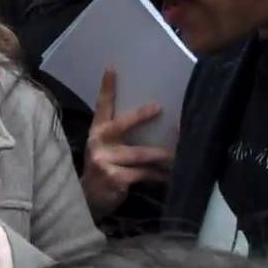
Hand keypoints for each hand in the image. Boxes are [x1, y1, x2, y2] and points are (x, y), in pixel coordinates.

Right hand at [82, 69, 174, 218]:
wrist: (89, 200)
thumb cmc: (105, 168)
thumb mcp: (106, 148)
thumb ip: (121, 136)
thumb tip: (158, 123)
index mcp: (97, 131)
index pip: (102, 106)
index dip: (107, 87)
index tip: (112, 68)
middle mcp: (98, 142)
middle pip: (122, 124)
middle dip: (141, 115)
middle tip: (159, 107)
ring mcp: (104, 161)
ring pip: (141, 154)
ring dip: (162, 155)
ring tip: (178, 153)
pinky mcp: (114, 178)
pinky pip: (143, 173)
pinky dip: (158, 175)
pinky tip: (169, 176)